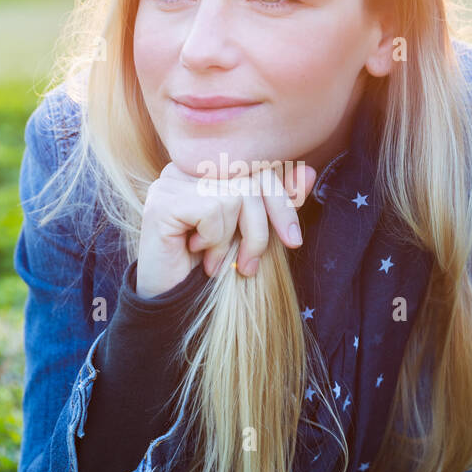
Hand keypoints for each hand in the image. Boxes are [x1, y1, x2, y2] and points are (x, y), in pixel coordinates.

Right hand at [137, 161, 316, 298]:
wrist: (169, 305)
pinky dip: (214, 240)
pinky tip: (197, 254)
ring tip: (216, 261)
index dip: (283, 201)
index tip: (293, 239)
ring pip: (236, 195)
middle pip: (251, 177)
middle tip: (251, 264)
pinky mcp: (163, 201)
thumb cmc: (207, 267)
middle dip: (263, 227)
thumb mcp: (249, 235)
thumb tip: (308, 172)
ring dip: (233, 240)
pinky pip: (213, 209)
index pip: (257, 166)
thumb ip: (275, 204)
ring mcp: (171, 181)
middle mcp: (186, 168)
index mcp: (206, 169)